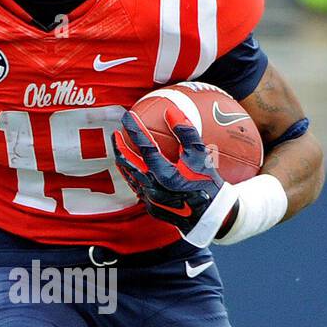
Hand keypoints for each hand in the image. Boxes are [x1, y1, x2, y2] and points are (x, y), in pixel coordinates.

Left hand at [111, 107, 237, 241]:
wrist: (210, 215)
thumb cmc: (207, 182)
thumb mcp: (200, 155)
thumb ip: (185, 131)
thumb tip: (171, 111)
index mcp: (164, 173)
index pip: (143, 146)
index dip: (134, 129)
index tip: (127, 116)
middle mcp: (152, 187)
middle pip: (127, 162)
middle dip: (119, 146)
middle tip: (116, 133)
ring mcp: (149, 198)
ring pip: (129, 176)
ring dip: (124, 161)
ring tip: (121, 149)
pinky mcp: (151, 207)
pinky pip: (137, 188)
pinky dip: (133, 175)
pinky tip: (134, 169)